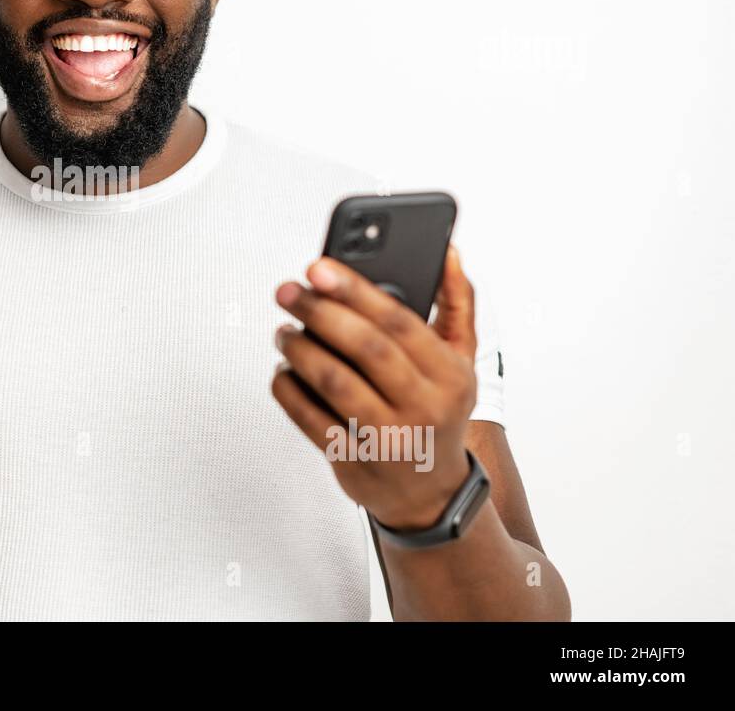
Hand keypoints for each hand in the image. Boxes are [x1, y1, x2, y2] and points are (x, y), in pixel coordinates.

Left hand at [271, 246, 478, 529]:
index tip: (319, 268)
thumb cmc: (439, 412)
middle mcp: (423, 406)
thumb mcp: (461, 361)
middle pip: (366, 349)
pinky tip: (283, 372)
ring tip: (283, 332)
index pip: (400, 322)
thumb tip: (448, 252)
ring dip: (300, 350)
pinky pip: (310, 420)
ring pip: (335, 383)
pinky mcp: (354, 462)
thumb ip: (457, 303)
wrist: (431, 493)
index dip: (356, 290)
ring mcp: (389, 439)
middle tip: (288, 291)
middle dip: (319, 312)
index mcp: (450, 374)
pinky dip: (289, 391)